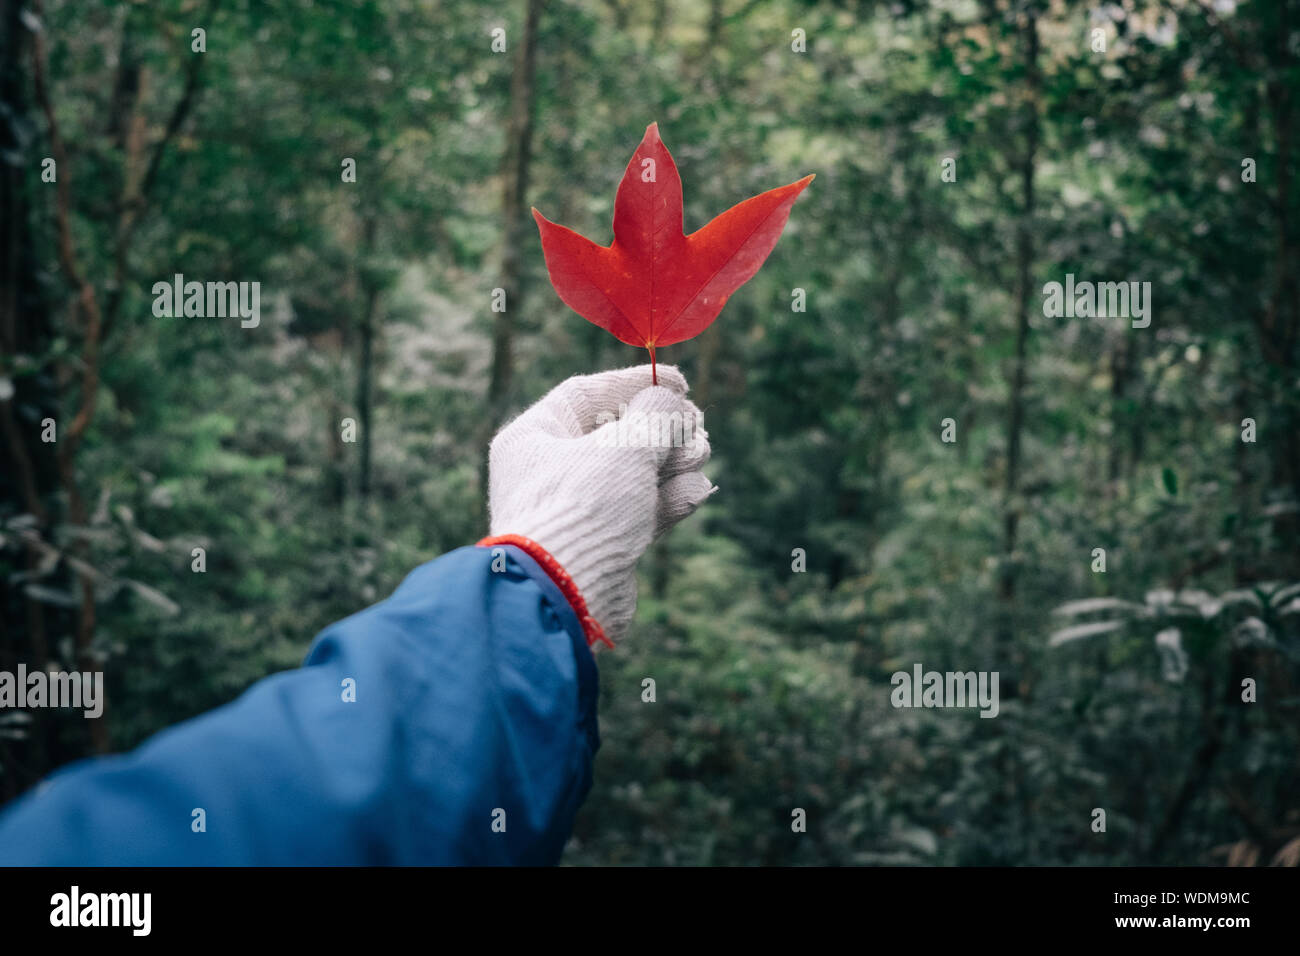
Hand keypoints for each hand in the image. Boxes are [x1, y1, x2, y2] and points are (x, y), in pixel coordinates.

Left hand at [487, 364, 714, 643]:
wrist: (568, 593)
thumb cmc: (585, 505)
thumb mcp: (627, 445)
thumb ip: (657, 415)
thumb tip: (673, 407)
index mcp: (535, 436)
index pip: (587, 394)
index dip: (634, 383)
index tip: (679, 383)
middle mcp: (552, 471)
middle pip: (619, 433)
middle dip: (664, 428)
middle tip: (696, 427)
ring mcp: (580, 509)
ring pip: (637, 472)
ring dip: (675, 461)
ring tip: (699, 457)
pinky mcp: (606, 543)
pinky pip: (644, 509)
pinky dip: (671, 498)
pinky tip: (695, 490)